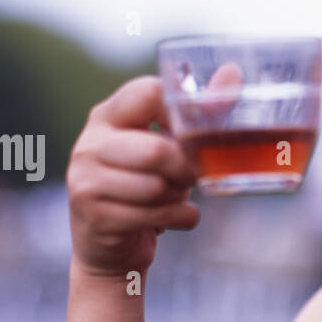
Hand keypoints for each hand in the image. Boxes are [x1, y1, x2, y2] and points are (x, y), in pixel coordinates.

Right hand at [67, 75, 201, 278]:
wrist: (109, 249)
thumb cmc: (145, 188)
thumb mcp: (168, 147)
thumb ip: (199, 114)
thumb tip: (234, 72)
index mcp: (107, 116)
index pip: (148, 93)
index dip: (181, 114)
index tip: (192, 135)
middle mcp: (90, 143)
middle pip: (157, 150)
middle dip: (186, 169)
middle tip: (192, 177)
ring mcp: (87, 180)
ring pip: (158, 187)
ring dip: (181, 197)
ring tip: (176, 197)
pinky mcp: (95, 215)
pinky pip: (156, 215)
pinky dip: (181, 218)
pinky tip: (176, 218)